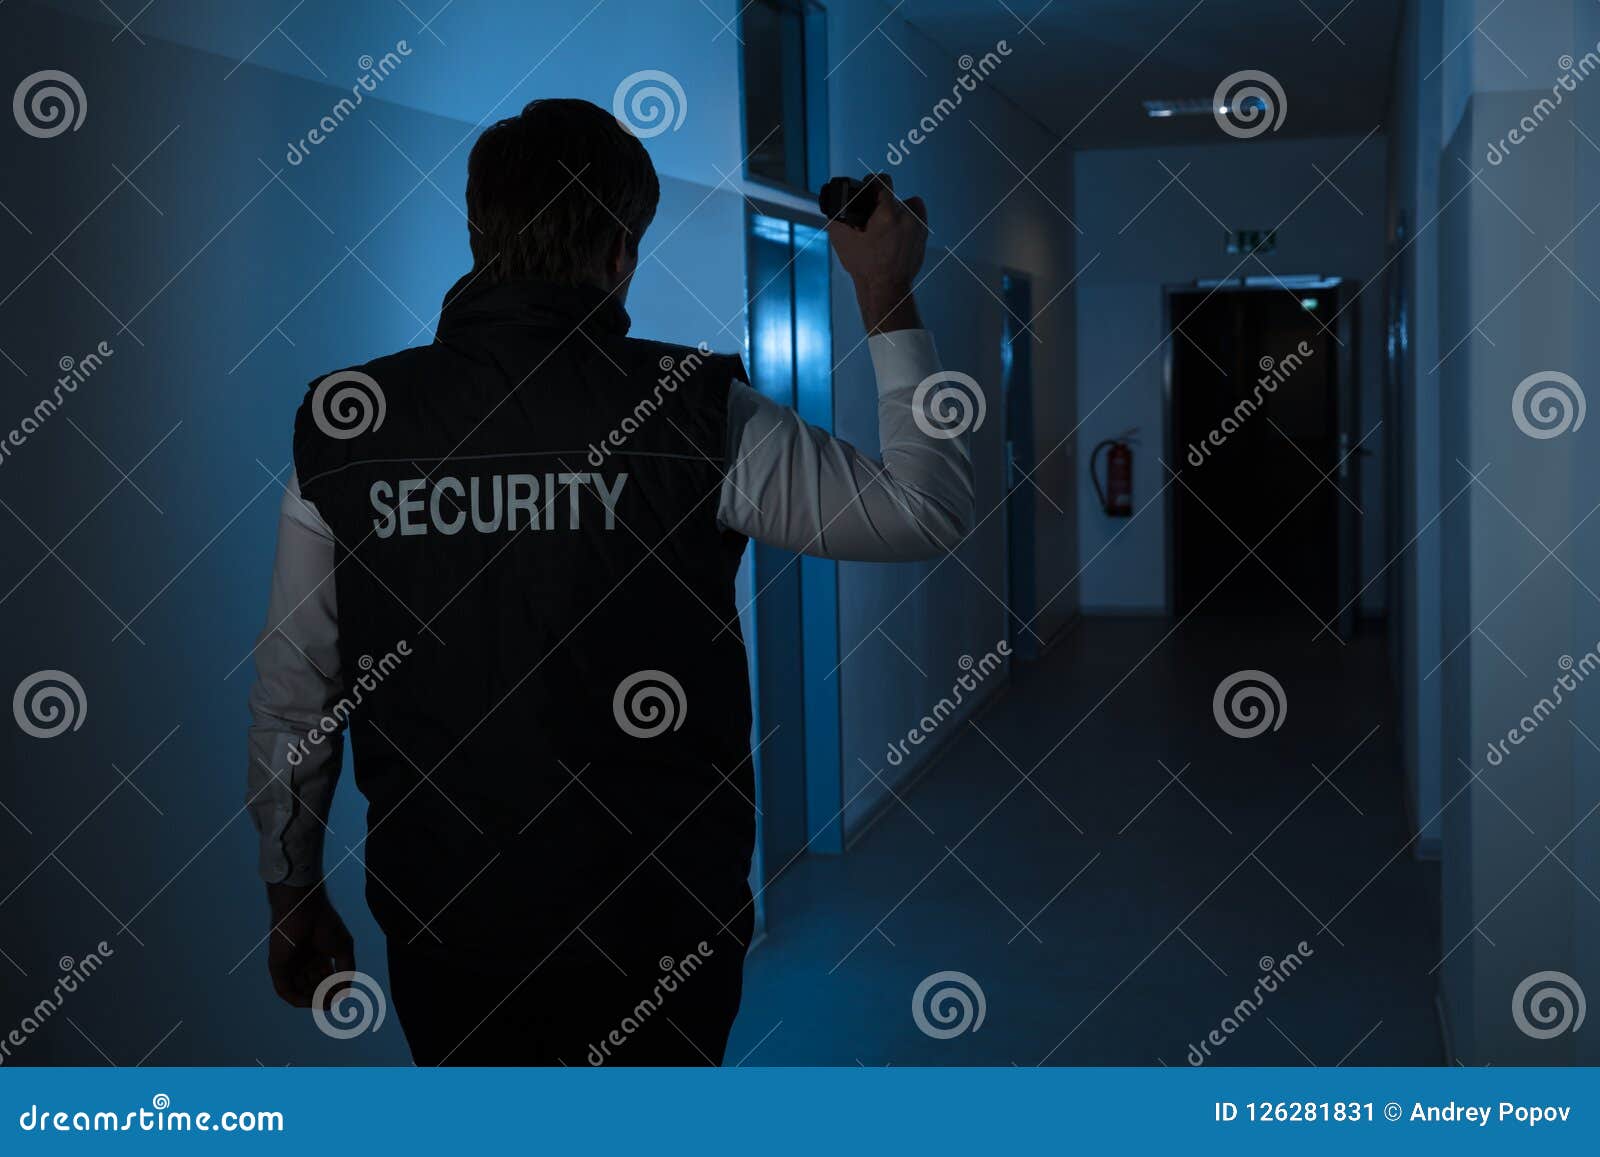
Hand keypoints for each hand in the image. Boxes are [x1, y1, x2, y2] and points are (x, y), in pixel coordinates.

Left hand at [265, 882, 355, 1008]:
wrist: (304, 910)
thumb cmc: (325, 924)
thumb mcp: (344, 949)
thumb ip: (347, 971)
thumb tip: (345, 993)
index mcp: (317, 954)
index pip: (325, 978)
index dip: (334, 989)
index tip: (342, 996)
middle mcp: (303, 961)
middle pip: (313, 987)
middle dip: (324, 996)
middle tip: (333, 1002)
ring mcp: (290, 965)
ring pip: (300, 990)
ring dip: (312, 1000)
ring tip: (324, 1003)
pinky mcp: (278, 967)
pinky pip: (285, 990)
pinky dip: (298, 999)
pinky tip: (311, 1002)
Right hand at [826, 173, 927, 334]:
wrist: (886, 288)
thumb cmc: (864, 267)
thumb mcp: (841, 240)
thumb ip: (836, 217)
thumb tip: (833, 206)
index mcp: (888, 214)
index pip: (882, 180)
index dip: (871, 181)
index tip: (866, 186)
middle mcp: (907, 216)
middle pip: (892, 196)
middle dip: (879, 203)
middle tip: (870, 218)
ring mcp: (918, 225)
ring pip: (906, 203)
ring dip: (894, 209)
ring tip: (884, 225)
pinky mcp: (924, 234)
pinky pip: (917, 213)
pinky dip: (908, 216)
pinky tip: (897, 226)